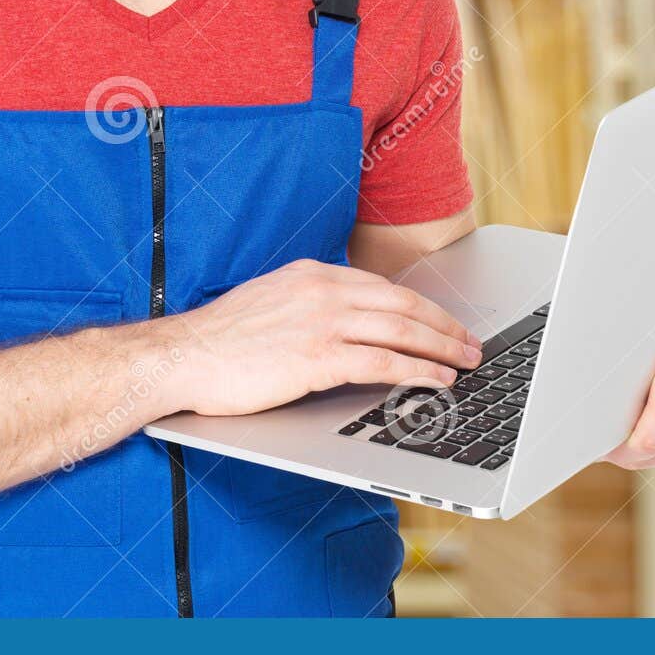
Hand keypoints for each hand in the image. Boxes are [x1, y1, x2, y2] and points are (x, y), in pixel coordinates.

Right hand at [165, 258, 482, 416]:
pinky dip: (418, 371)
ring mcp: (322, 322)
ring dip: (442, 348)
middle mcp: (323, 290)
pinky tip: (436, 380)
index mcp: (313, 274)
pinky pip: (383, 363)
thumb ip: (310, 305)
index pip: (383, 286)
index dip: (420, 306)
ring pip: (401, 331)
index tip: (442, 320)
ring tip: (465, 363)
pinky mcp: (317, 358)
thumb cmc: (221, 340)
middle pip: (402, 304)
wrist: (183, 355)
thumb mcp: (272, 302)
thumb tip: (344, 324)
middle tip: (470, 343)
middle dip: (443, 325)